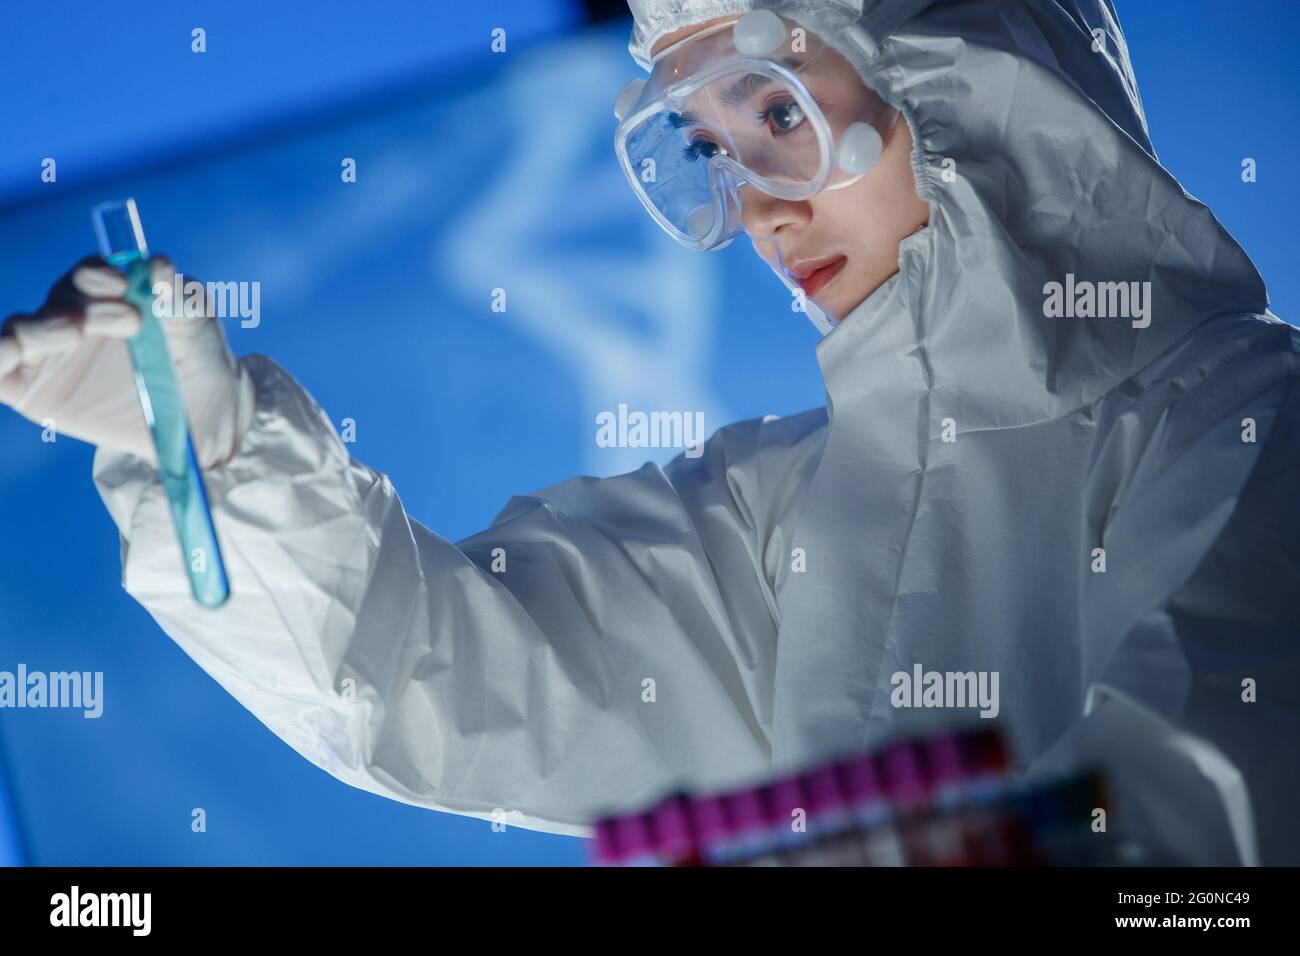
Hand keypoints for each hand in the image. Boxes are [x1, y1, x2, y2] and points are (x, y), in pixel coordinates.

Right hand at [0, 255, 251, 468]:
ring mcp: (51, 355)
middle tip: (128, 321)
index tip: (123, 284)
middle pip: (58, 297)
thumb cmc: (202, 363)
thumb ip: (180, 298)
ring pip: (21, 329)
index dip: (98, 273)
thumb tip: (160, 264)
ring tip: (73, 332)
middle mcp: (74, 320)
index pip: (90, 273)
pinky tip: (8, 353)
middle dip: (83, 301)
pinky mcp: (34, 391)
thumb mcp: (199, 328)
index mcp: (111, 296)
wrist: (207, 421)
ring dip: (39, 328)